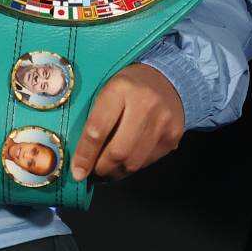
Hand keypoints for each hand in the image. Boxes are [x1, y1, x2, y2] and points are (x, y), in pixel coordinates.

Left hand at [71, 64, 184, 182]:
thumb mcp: (107, 91)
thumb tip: (81, 159)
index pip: (97, 130)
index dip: (85, 155)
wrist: (168, 79)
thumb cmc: (128, 87)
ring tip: (110, 166)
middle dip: (102, 168)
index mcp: (121, 89)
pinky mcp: (174, 135)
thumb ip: (94, 120)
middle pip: (118, 152)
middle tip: (94, 170)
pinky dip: (134, 165)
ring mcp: (163, 121)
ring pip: (134, 162)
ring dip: (117, 170)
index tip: (78, 171)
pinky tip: (128, 158)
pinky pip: (148, 162)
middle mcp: (145, 104)